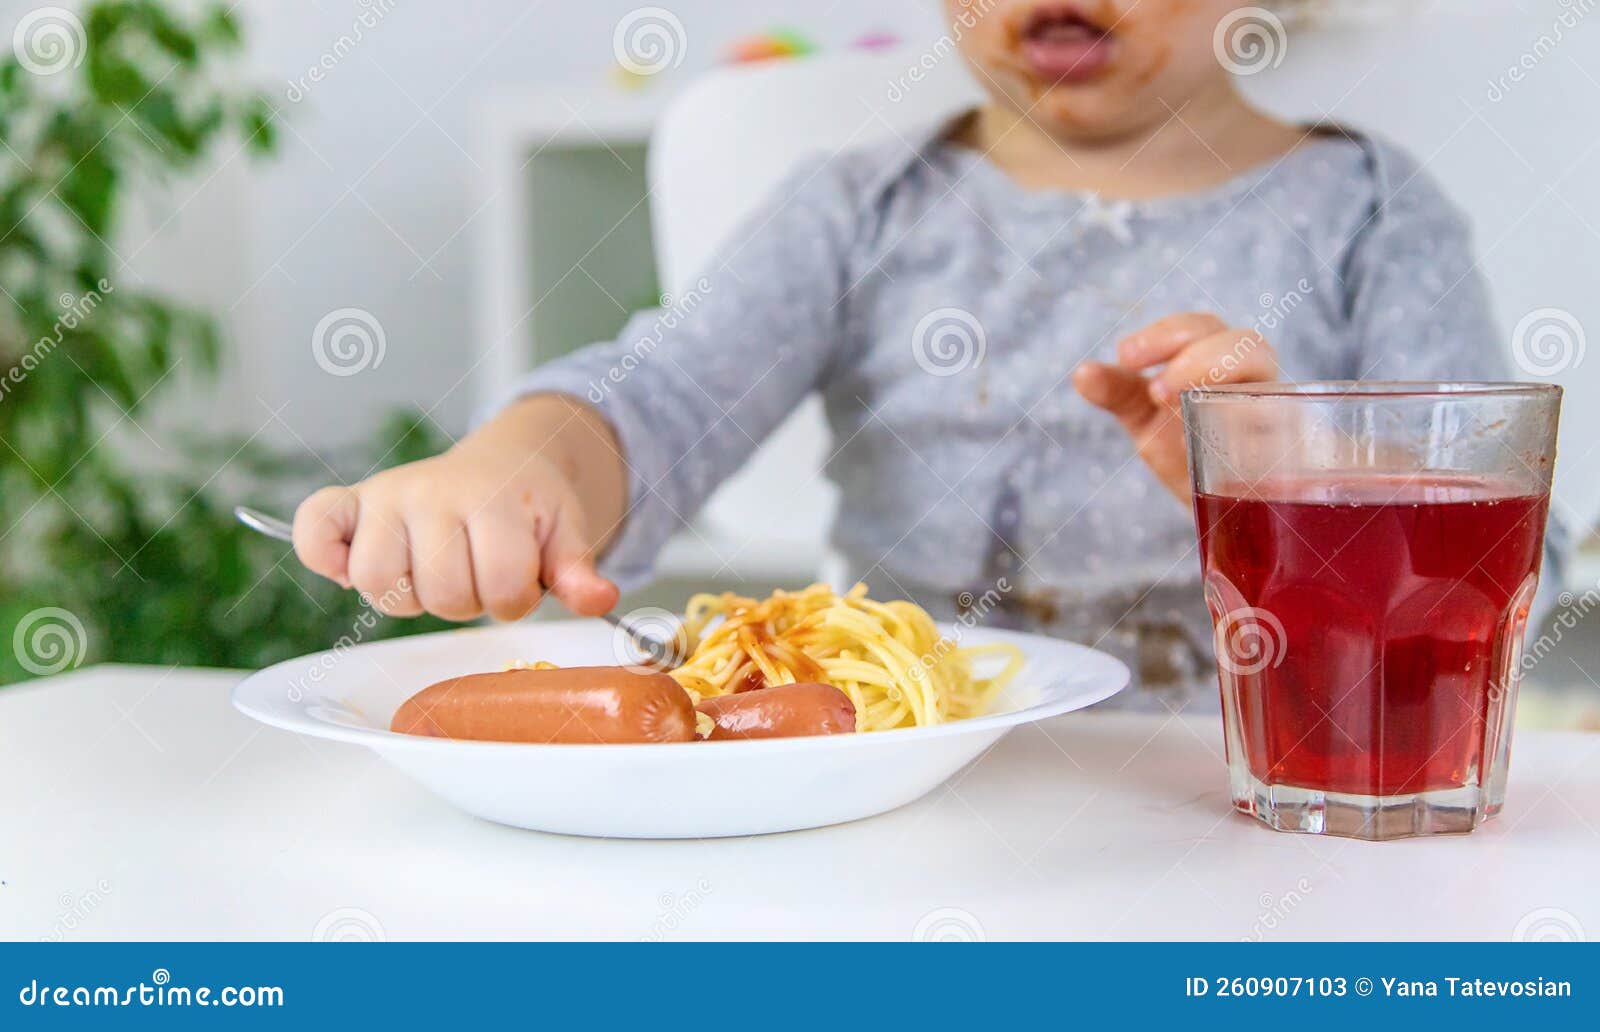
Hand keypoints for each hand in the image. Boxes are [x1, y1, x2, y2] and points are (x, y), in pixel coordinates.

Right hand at [292, 396, 624, 620]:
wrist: (507, 463)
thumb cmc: (531, 509)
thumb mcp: (567, 534)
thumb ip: (578, 572)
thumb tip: (599, 600)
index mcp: (492, 500)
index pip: (499, 589)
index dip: (513, 601)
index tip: (518, 579)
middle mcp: (431, 493)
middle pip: (439, 594)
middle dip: (466, 601)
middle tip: (475, 572)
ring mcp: (386, 497)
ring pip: (377, 583)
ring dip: (409, 593)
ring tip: (433, 570)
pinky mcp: (349, 503)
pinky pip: (313, 534)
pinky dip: (325, 557)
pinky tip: (356, 563)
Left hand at [1072, 312, 1278, 502]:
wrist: (1229, 506)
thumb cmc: (1188, 447)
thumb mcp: (1146, 419)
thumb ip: (1119, 394)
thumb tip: (1082, 374)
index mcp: (1222, 359)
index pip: (1203, 328)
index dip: (1167, 334)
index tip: (1126, 356)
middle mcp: (1259, 382)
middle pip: (1249, 346)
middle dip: (1200, 360)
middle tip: (1156, 391)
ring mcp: (1285, 420)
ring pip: (1280, 389)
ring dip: (1233, 399)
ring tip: (1183, 414)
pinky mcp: (1300, 462)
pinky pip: (1296, 445)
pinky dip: (1264, 445)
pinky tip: (1226, 459)